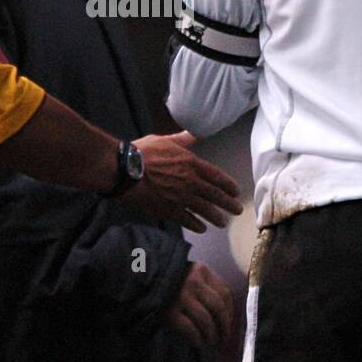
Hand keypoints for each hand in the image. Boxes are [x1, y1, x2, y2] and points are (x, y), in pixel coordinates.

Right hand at [124, 131, 241, 231]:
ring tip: (222, 222)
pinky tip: (201, 228)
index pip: (217, 176)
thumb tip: (193, 133)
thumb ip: (182, 140)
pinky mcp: (168, 210)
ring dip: (216, 217)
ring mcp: (180, 197)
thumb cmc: (142, 152)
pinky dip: (196, 225)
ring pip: (205, 210)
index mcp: (191, 163)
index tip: (236, 192)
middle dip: (228, 204)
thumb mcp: (165, 140)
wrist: (124, 170)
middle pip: (215, 195)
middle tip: (237, 210)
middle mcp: (190, 181)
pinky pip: (187, 220)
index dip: (229, 185)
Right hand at [167, 262, 234, 347]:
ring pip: (205, 319)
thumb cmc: (170, 281)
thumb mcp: (190, 275)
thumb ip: (206, 287)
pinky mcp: (169, 310)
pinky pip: (189, 328)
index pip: (225, 293)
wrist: (143, 281)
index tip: (229, 325)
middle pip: (218, 307)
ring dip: (211, 334)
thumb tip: (226, 317)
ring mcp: (180, 295)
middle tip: (223, 339)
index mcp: (201, 270)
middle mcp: (193, 281)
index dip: (230, 313)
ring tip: (210, 341)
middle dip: (223, 326)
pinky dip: (196, 338)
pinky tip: (198, 343)